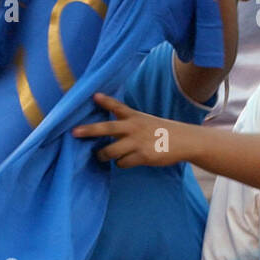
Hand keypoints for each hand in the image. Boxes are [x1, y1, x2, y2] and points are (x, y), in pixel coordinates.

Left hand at [70, 92, 186, 167]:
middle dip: (89, 130)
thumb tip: (107, 130)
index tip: (94, 96)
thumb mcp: (144, 120)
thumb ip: (127, 122)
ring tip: (102, 155)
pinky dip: (121, 163)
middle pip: (107, 128)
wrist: (185, 140)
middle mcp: (134, 127)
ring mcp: (138, 142)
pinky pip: (122, 163)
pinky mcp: (143, 156)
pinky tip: (125, 161)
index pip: (117, 107)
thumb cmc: (161, 131)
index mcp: (134, 117)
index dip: (105, 101)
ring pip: (111, 151)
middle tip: (75, 132)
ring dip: (103, 155)